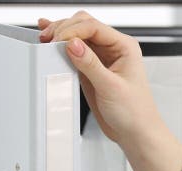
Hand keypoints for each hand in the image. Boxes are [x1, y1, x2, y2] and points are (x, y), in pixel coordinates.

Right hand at [38, 12, 181, 170]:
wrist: (136, 133)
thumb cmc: (134, 112)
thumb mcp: (110, 87)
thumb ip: (90, 64)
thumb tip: (73, 44)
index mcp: (124, 46)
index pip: (94, 27)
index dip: (73, 30)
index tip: (58, 41)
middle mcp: (113, 49)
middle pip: (84, 26)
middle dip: (65, 29)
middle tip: (48, 39)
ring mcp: (101, 59)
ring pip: (78, 37)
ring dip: (61, 35)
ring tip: (45, 38)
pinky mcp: (92, 71)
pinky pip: (75, 53)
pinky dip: (62, 48)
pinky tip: (51, 39)